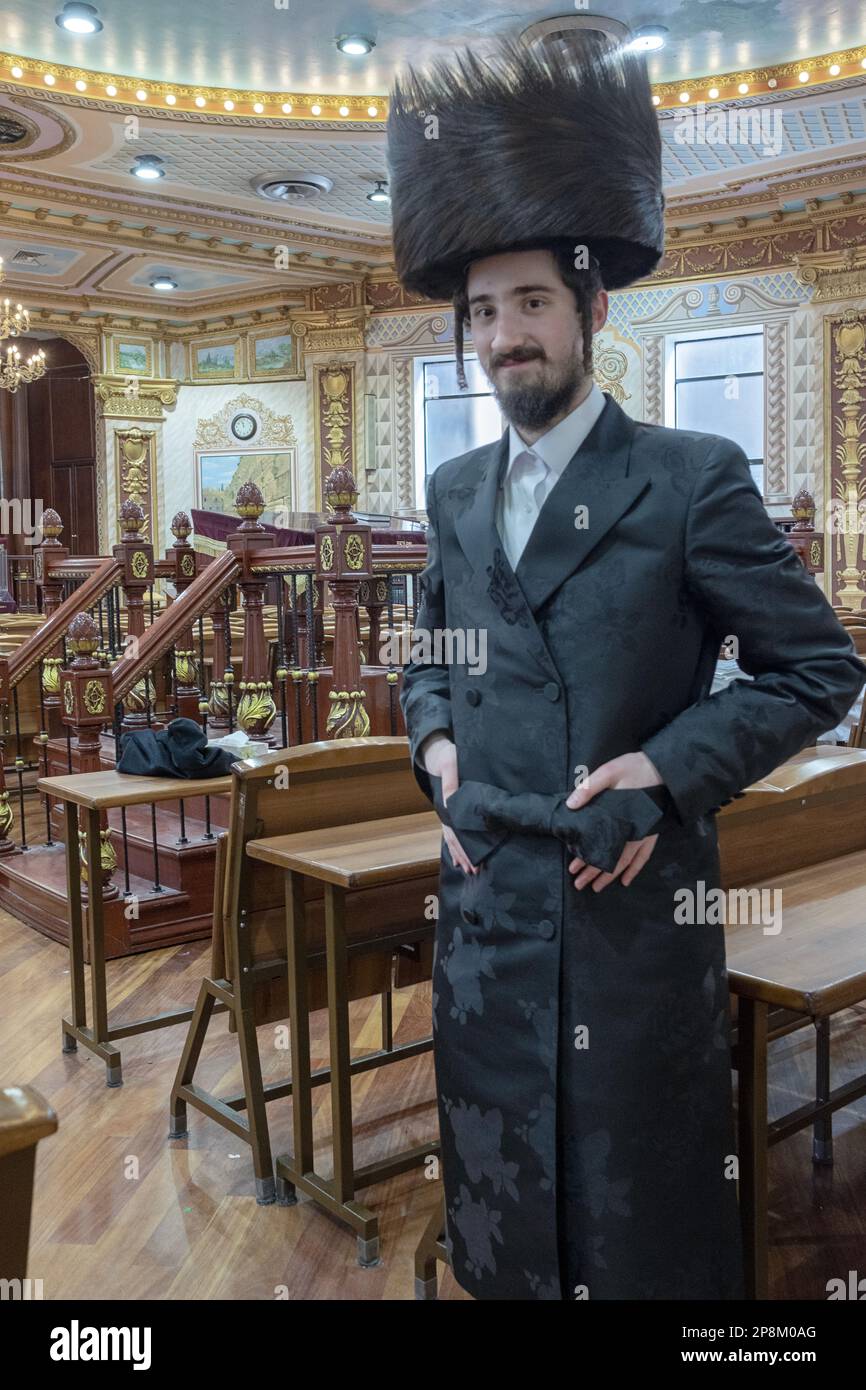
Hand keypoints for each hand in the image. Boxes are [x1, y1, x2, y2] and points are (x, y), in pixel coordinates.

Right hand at [421, 733, 476, 875]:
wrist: (440, 754)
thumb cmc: (449, 756)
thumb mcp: (450, 761)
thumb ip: (452, 777)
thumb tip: (454, 798)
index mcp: (448, 803)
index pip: (456, 829)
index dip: (463, 845)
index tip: (471, 858)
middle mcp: (447, 811)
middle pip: (455, 838)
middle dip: (464, 855)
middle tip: (475, 871)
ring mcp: (448, 813)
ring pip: (453, 838)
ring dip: (461, 854)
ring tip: (470, 870)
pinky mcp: (451, 812)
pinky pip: (452, 833)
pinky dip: (456, 847)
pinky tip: (460, 860)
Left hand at [564, 751, 662, 892]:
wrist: (664, 768)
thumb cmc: (635, 768)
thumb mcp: (609, 772)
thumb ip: (590, 788)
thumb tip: (571, 805)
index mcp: (621, 817)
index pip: (601, 845)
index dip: (587, 859)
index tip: (573, 869)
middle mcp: (633, 831)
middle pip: (612, 858)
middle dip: (594, 872)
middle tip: (579, 884)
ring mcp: (644, 833)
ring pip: (626, 861)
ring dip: (610, 875)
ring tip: (596, 887)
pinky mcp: (651, 831)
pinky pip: (644, 856)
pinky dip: (635, 869)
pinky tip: (626, 880)